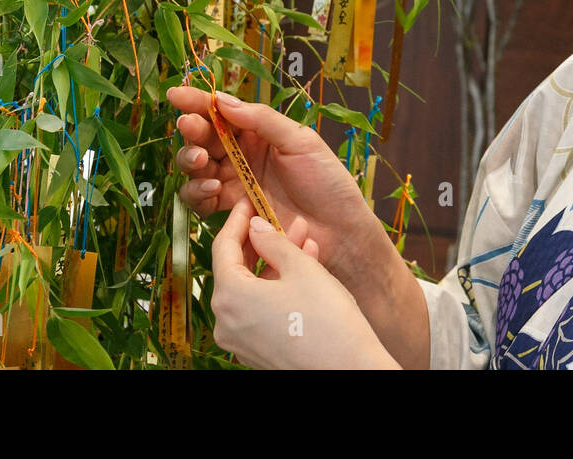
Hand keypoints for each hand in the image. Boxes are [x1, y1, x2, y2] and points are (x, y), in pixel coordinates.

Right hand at [166, 86, 385, 282]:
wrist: (339, 231)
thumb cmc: (328, 181)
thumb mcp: (300, 141)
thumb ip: (262, 120)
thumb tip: (222, 101)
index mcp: (259, 132)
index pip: (222, 112)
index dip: (197, 102)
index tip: (176, 94)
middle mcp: (242, 155)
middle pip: (203, 138)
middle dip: (192, 130)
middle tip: (190, 128)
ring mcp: (236, 184)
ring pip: (196, 169)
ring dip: (190, 162)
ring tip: (201, 162)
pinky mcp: (232, 212)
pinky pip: (201, 201)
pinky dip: (197, 194)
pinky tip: (211, 191)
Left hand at [211, 196, 399, 369]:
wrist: (349, 370)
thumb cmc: (326, 320)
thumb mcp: (301, 269)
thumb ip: (273, 243)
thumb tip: (256, 228)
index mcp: (229, 297)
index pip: (223, 247)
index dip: (238, 220)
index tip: (249, 202)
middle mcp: (226, 322)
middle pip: (236, 269)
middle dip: (261, 242)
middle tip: (281, 219)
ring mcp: (240, 341)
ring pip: (251, 290)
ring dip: (275, 264)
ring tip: (304, 241)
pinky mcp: (257, 351)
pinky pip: (260, 310)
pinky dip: (276, 288)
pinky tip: (304, 270)